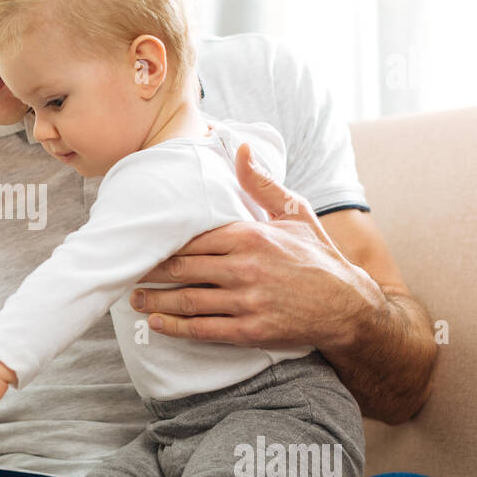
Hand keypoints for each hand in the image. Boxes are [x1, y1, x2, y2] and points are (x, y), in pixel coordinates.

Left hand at [129, 141, 381, 350]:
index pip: (192, 238)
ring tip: (134, 298)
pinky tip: (158, 322)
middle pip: (182, 268)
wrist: (348, 306)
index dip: (163, 243)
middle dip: (150, 271)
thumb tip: (238, 147)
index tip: (142, 243)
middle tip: (128, 271)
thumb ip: (261, 183)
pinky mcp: (250, 330)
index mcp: (250, 236)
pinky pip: (204, 328)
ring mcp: (247, 300)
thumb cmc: (318, 257)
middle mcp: (245, 267)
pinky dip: (176, 326)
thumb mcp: (295, 212)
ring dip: (155, 300)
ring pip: (187, 300)